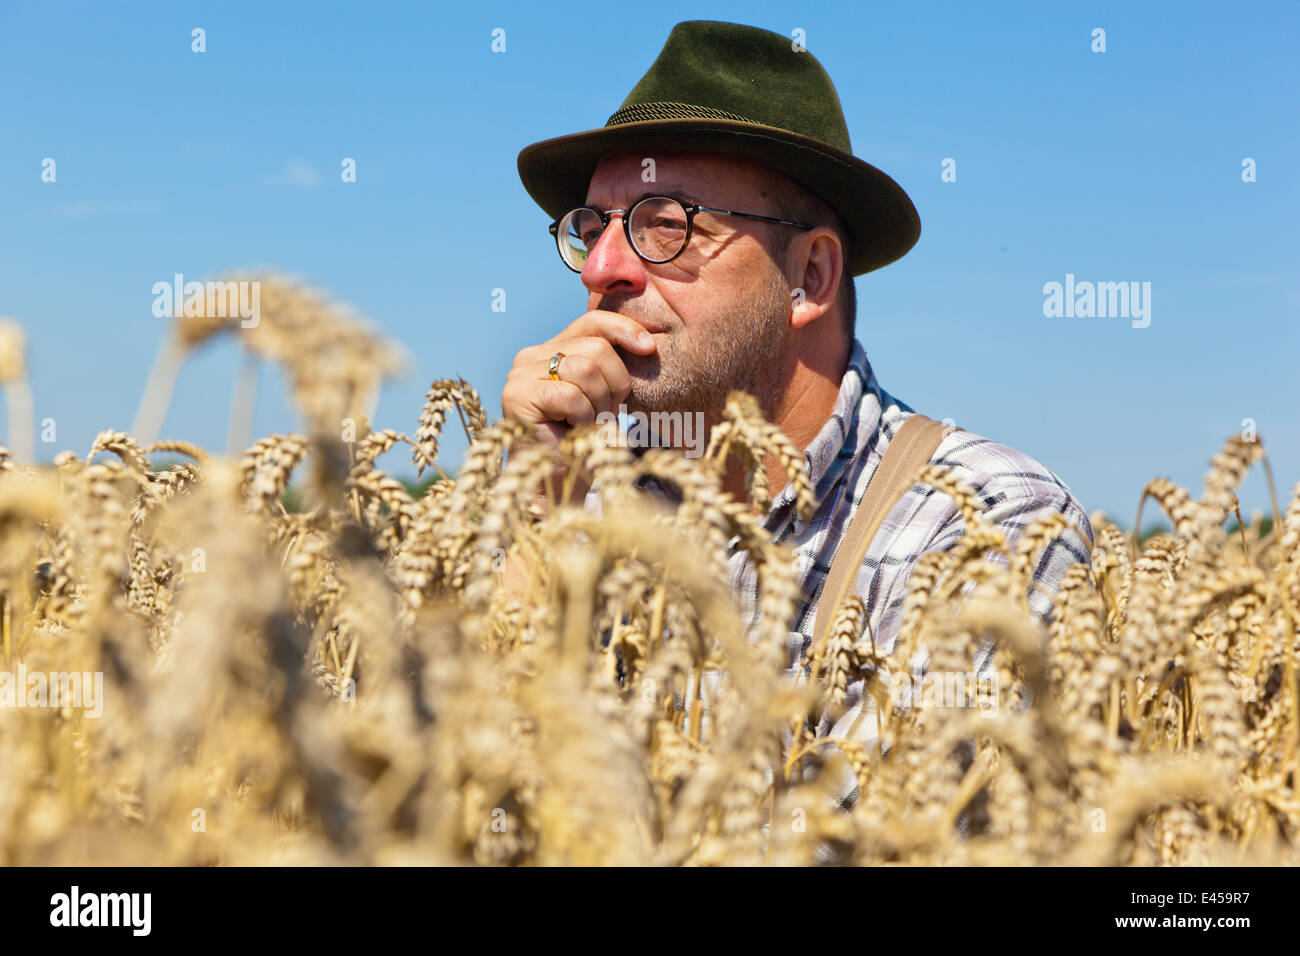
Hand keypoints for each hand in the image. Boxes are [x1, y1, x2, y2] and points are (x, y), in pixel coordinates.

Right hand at [501, 310, 656, 446]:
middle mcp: (532, 356)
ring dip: (599, 404)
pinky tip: (573, 431)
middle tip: (607, 412)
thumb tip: (646, 341)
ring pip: (586, 369)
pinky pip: (570, 395)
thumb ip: (610, 366)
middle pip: (596, 348)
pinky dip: (582, 417)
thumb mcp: (602, 396)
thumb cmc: (581, 443)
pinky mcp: (517, 394)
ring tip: (589, 423)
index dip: (624, 329)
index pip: (592, 323)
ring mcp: (520, 374)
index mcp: (552, 349)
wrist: (556, 486)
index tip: (648, 347)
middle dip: (615, 384)